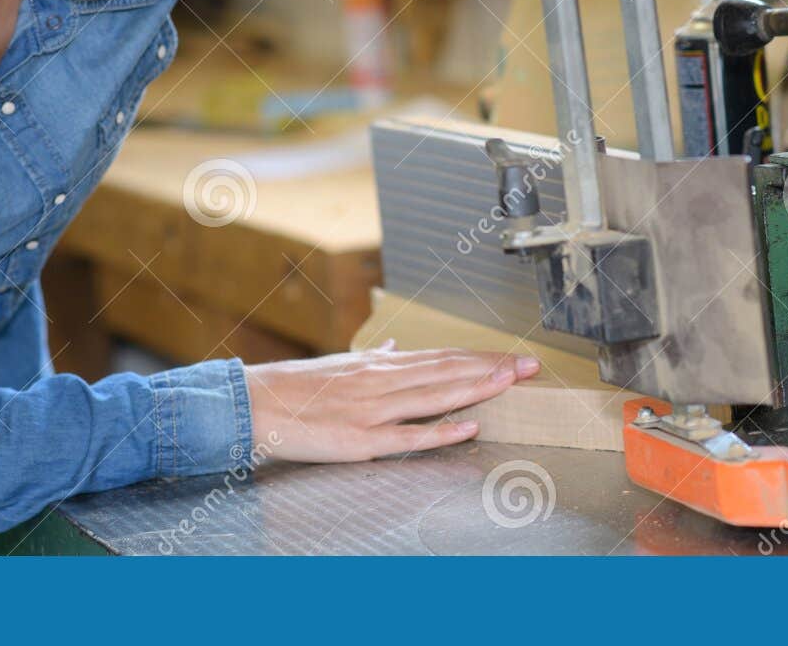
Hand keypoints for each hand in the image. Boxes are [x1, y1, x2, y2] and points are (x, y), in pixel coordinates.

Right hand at [245, 341, 540, 461]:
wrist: (257, 403)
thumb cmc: (297, 387)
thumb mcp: (341, 365)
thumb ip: (374, 359)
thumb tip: (396, 348)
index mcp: (380, 365)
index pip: (442, 357)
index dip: (481, 356)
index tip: (513, 356)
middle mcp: (383, 381)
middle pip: (447, 371)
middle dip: (491, 367)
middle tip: (531, 365)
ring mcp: (374, 409)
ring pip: (435, 395)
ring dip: (476, 388)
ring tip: (510, 382)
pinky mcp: (361, 438)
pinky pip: (408, 435)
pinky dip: (441, 430)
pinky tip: (469, 426)